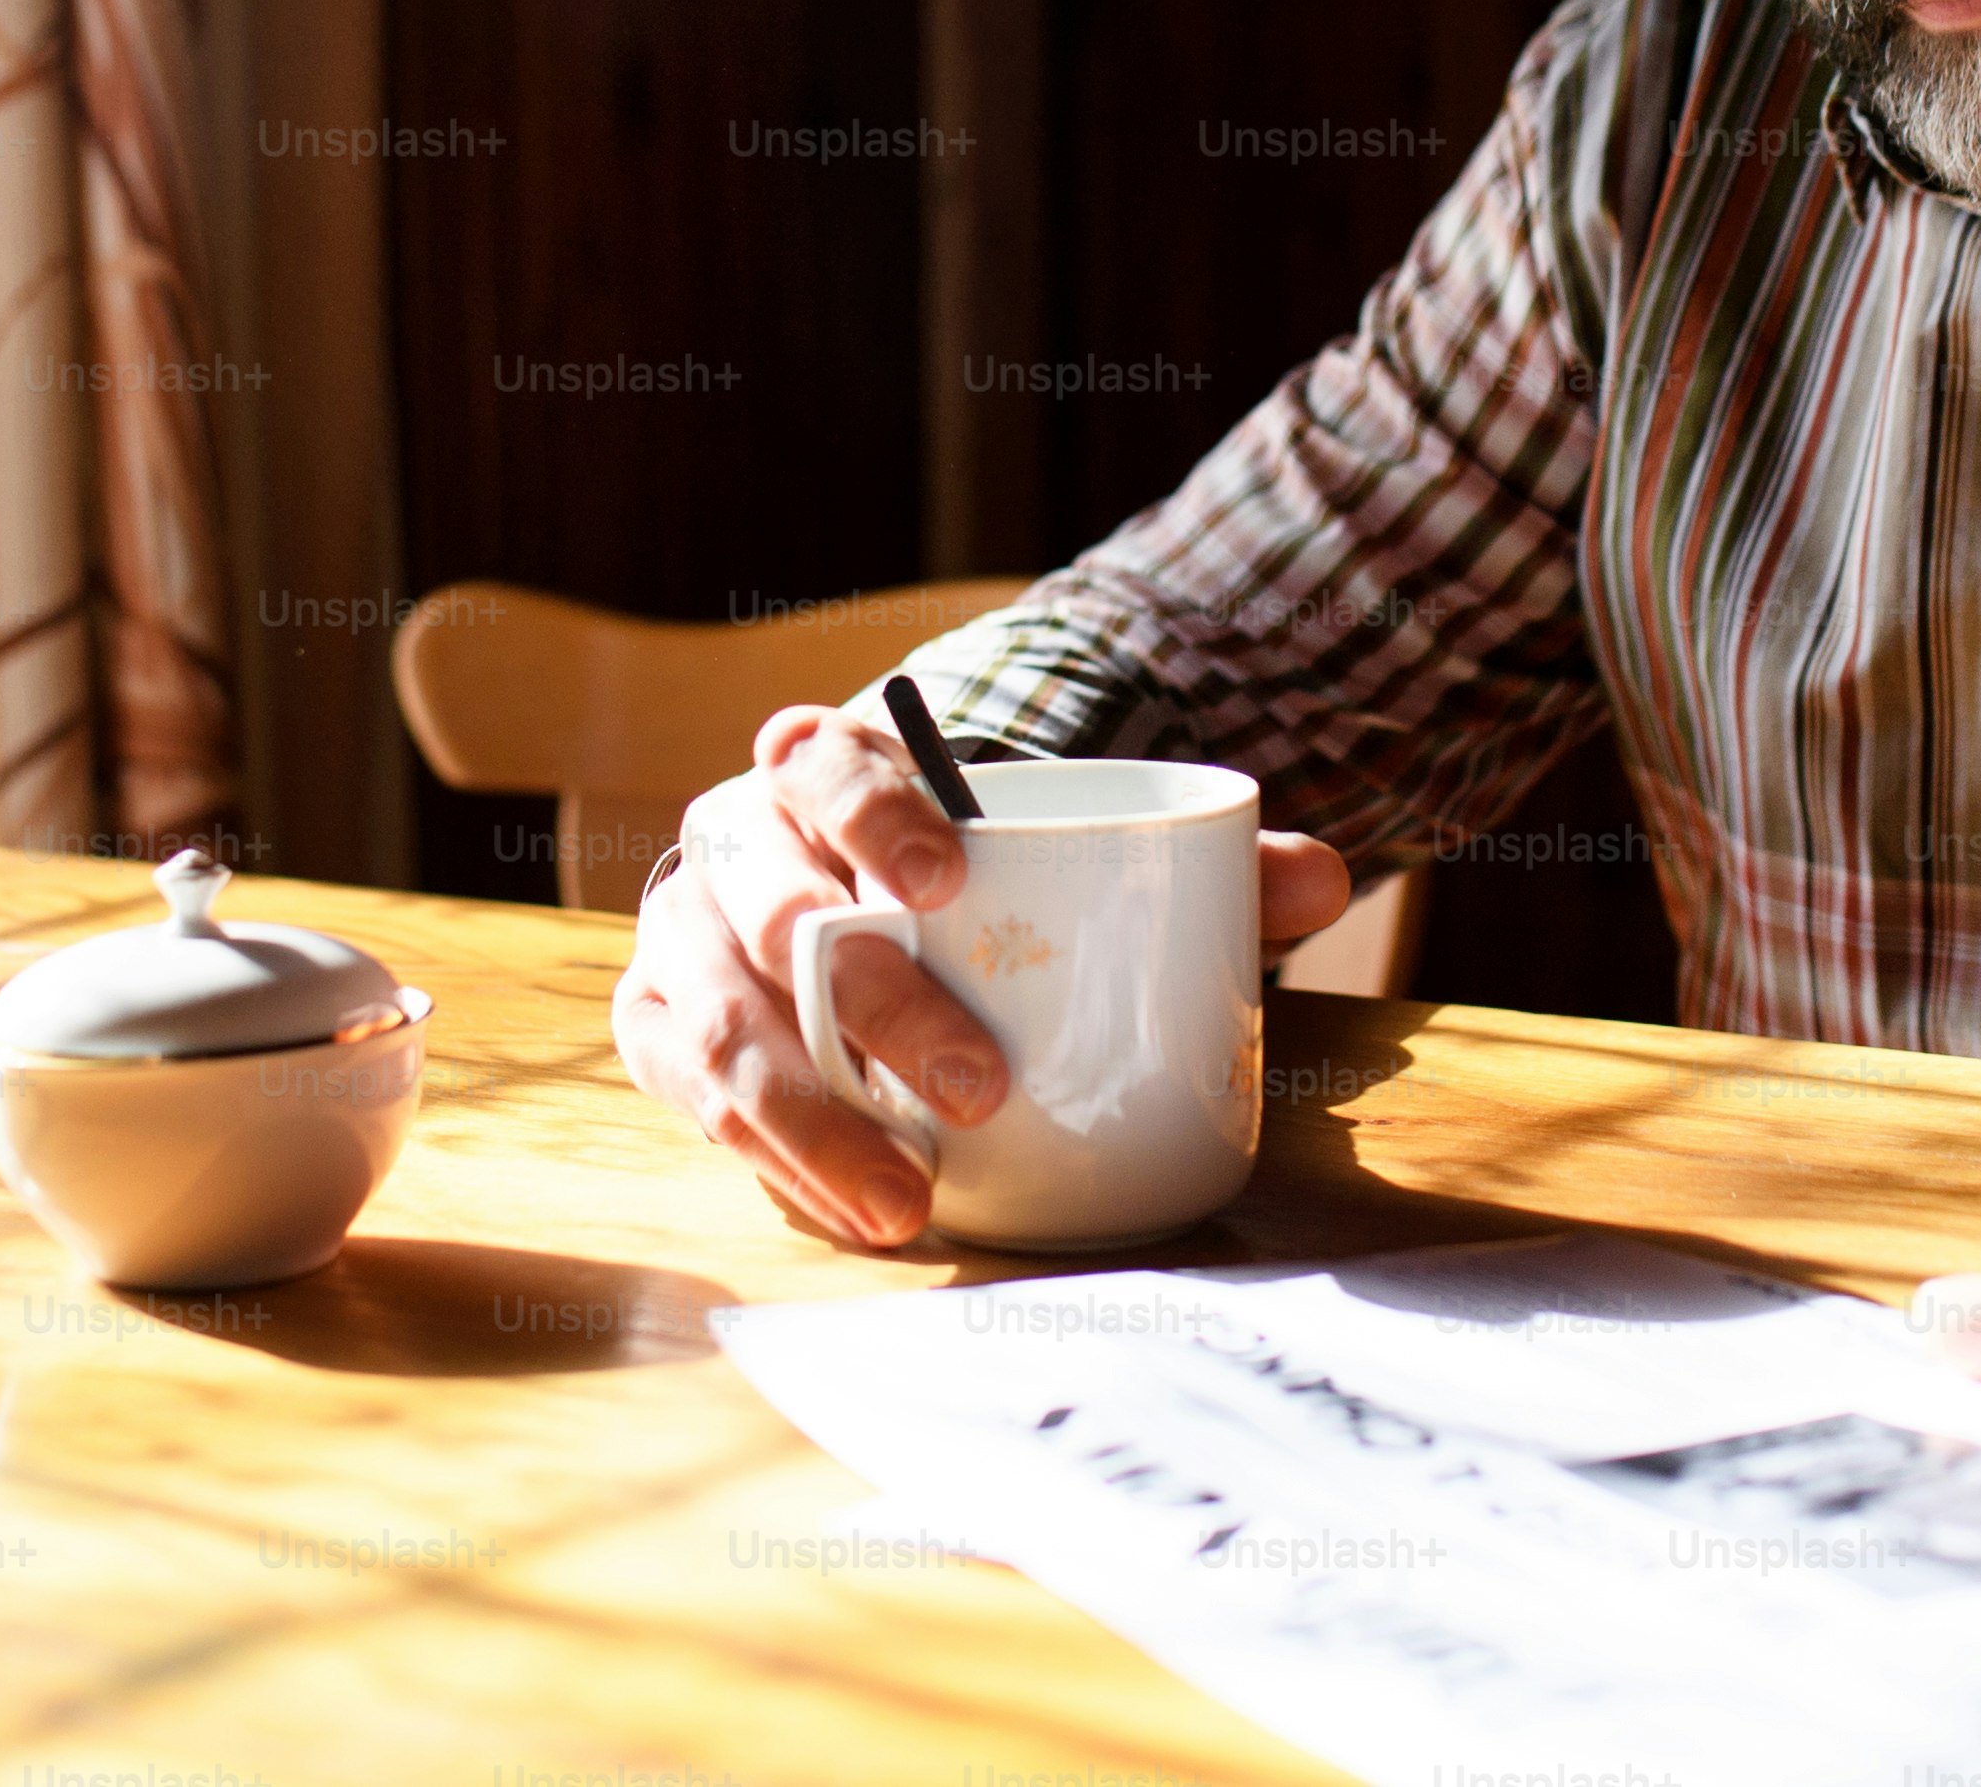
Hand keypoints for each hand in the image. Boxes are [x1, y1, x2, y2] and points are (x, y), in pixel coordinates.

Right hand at [611, 701, 1350, 1247]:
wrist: (827, 908)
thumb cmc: (968, 884)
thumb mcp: (1067, 856)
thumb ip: (1195, 862)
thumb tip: (1322, 881)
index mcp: (821, 768)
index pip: (826, 764)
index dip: (873, 813)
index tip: (946, 883)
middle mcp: (733, 844)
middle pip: (776, 909)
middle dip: (873, 1001)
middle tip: (979, 1083)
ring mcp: (681, 940)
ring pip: (725, 1026)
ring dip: (814, 1120)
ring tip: (908, 1200)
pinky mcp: (658, 1030)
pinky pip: (694, 1105)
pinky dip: (775, 1166)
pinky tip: (854, 1215)